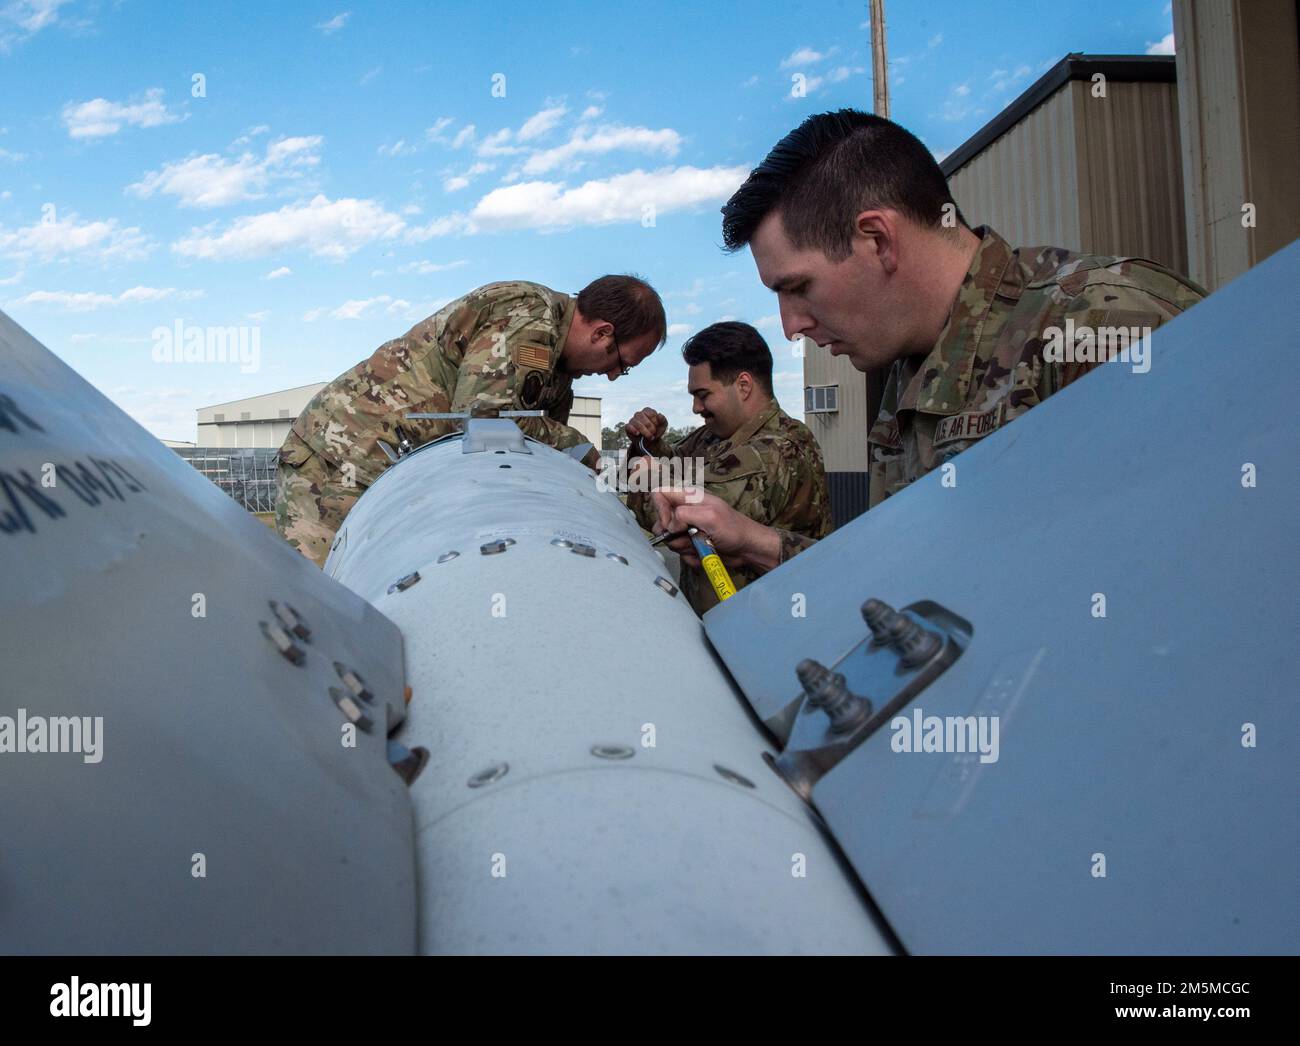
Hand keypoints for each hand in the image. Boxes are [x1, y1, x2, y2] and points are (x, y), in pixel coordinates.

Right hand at [625, 408, 667, 443]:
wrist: (650, 441)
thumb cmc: (656, 431)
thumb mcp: (663, 426)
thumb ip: (663, 420)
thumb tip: (659, 415)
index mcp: (647, 411)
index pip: (650, 412)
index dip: (654, 420)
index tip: (657, 426)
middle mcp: (639, 414)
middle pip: (641, 416)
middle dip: (649, 426)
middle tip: (653, 433)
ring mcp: (633, 420)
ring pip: (636, 422)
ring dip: (644, 430)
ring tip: (649, 436)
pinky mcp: (628, 427)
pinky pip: (628, 426)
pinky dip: (633, 430)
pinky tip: (638, 434)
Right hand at [650, 487, 779, 571]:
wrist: (748, 549)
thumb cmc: (734, 528)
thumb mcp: (710, 516)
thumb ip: (684, 514)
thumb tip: (670, 525)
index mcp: (689, 498)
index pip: (660, 495)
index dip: (660, 510)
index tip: (671, 524)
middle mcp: (686, 513)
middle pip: (662, 523)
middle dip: (673, 535)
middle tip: (689, 538)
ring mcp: (688, 530)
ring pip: (671, 541)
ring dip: (685, 547)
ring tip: (703, 545)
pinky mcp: (691, 546)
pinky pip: (681, 554)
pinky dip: (692, 557)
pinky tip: (704, 554)